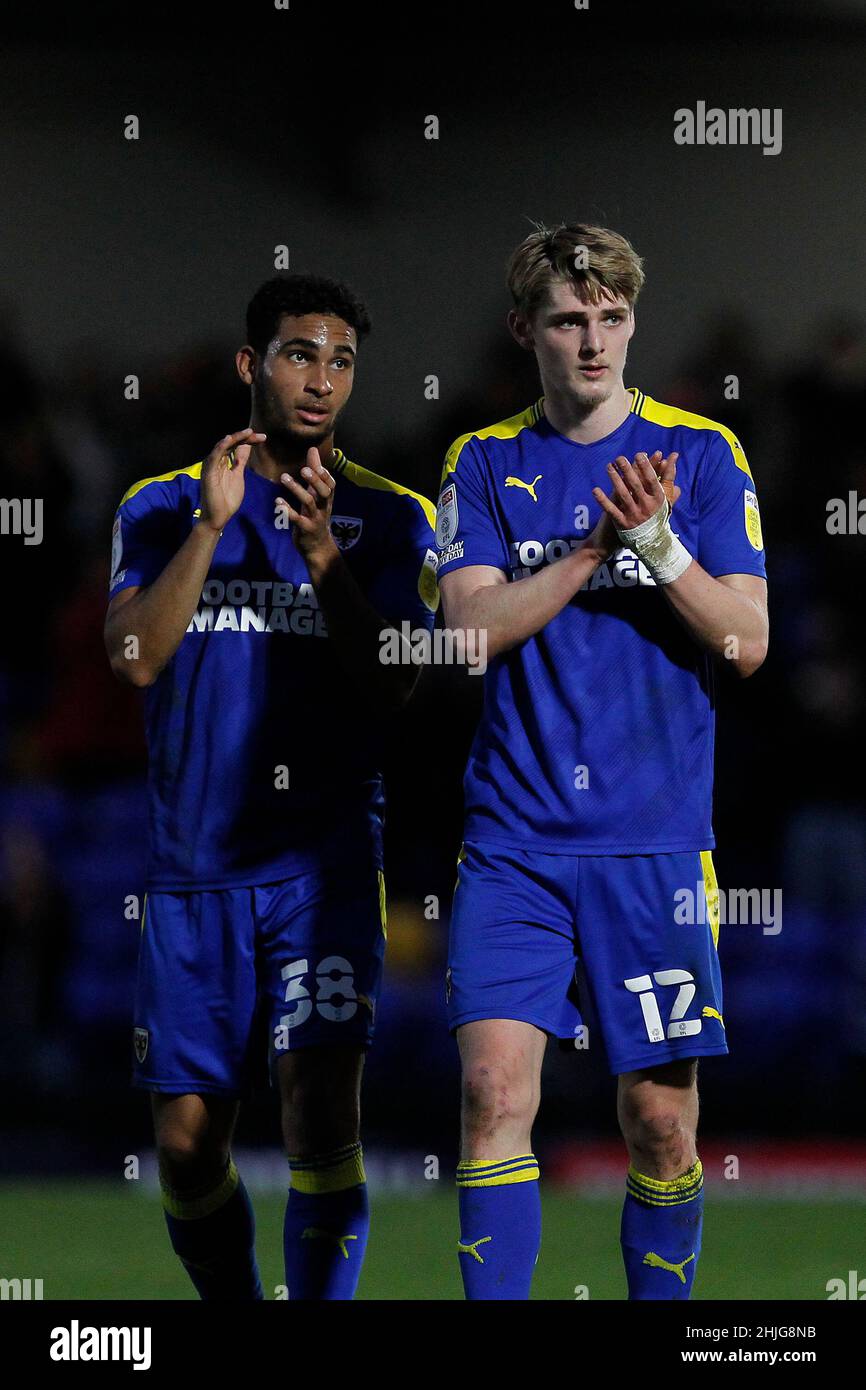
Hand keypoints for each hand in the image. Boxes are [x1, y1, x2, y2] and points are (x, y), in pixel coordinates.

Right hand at [199, 428, 265, 532]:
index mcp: (222, 461)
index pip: (235, 445)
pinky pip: (214, 456)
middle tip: (261, 435)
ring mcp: (211, 466)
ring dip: (236, 437)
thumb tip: (247, 447)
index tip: (263, 437)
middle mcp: (215, 461)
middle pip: (231, 443)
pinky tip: (229, 439)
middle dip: (246, 437)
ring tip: (248, 432)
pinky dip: (221, 447)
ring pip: (223, 446)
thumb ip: (240, 461)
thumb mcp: (238, 475)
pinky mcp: (208, 473)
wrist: (218, 517)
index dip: (248, 440)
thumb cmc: (226, 499)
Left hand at [276, 447, 337, 561]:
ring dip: (297, 490)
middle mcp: (323, 508)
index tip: (315, 464)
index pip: (330, 485)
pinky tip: (277, 502)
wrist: (318, 547)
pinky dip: (287, 510)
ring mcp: (315, 519)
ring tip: (284, 477)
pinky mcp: (304, 529)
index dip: (325, 475)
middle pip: (324, 492)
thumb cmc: (316, 516)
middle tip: (304, 469)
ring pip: (309, 503)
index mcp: (326, 500)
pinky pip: (297, 519)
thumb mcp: (317, 496)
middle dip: (315, 481)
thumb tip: (313, 450)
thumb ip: (315, 474)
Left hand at [592, 450, 679, 531]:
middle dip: (628, 470)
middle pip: (636, 485)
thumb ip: (669, 477)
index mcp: (658, 499)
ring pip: (623, 494)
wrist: (652, 542)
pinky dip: (603, 500)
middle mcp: (646, 506)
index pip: (652, 480)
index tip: (639, 454)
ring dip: (615, 479)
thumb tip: (674, 455)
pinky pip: (611, 510)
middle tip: (619, 458)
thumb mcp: (667, 497)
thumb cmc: (658, 514)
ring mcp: (634, 515)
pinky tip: (595, 490)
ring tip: (609, 467)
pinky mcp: (622, 523)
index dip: (646, 467)